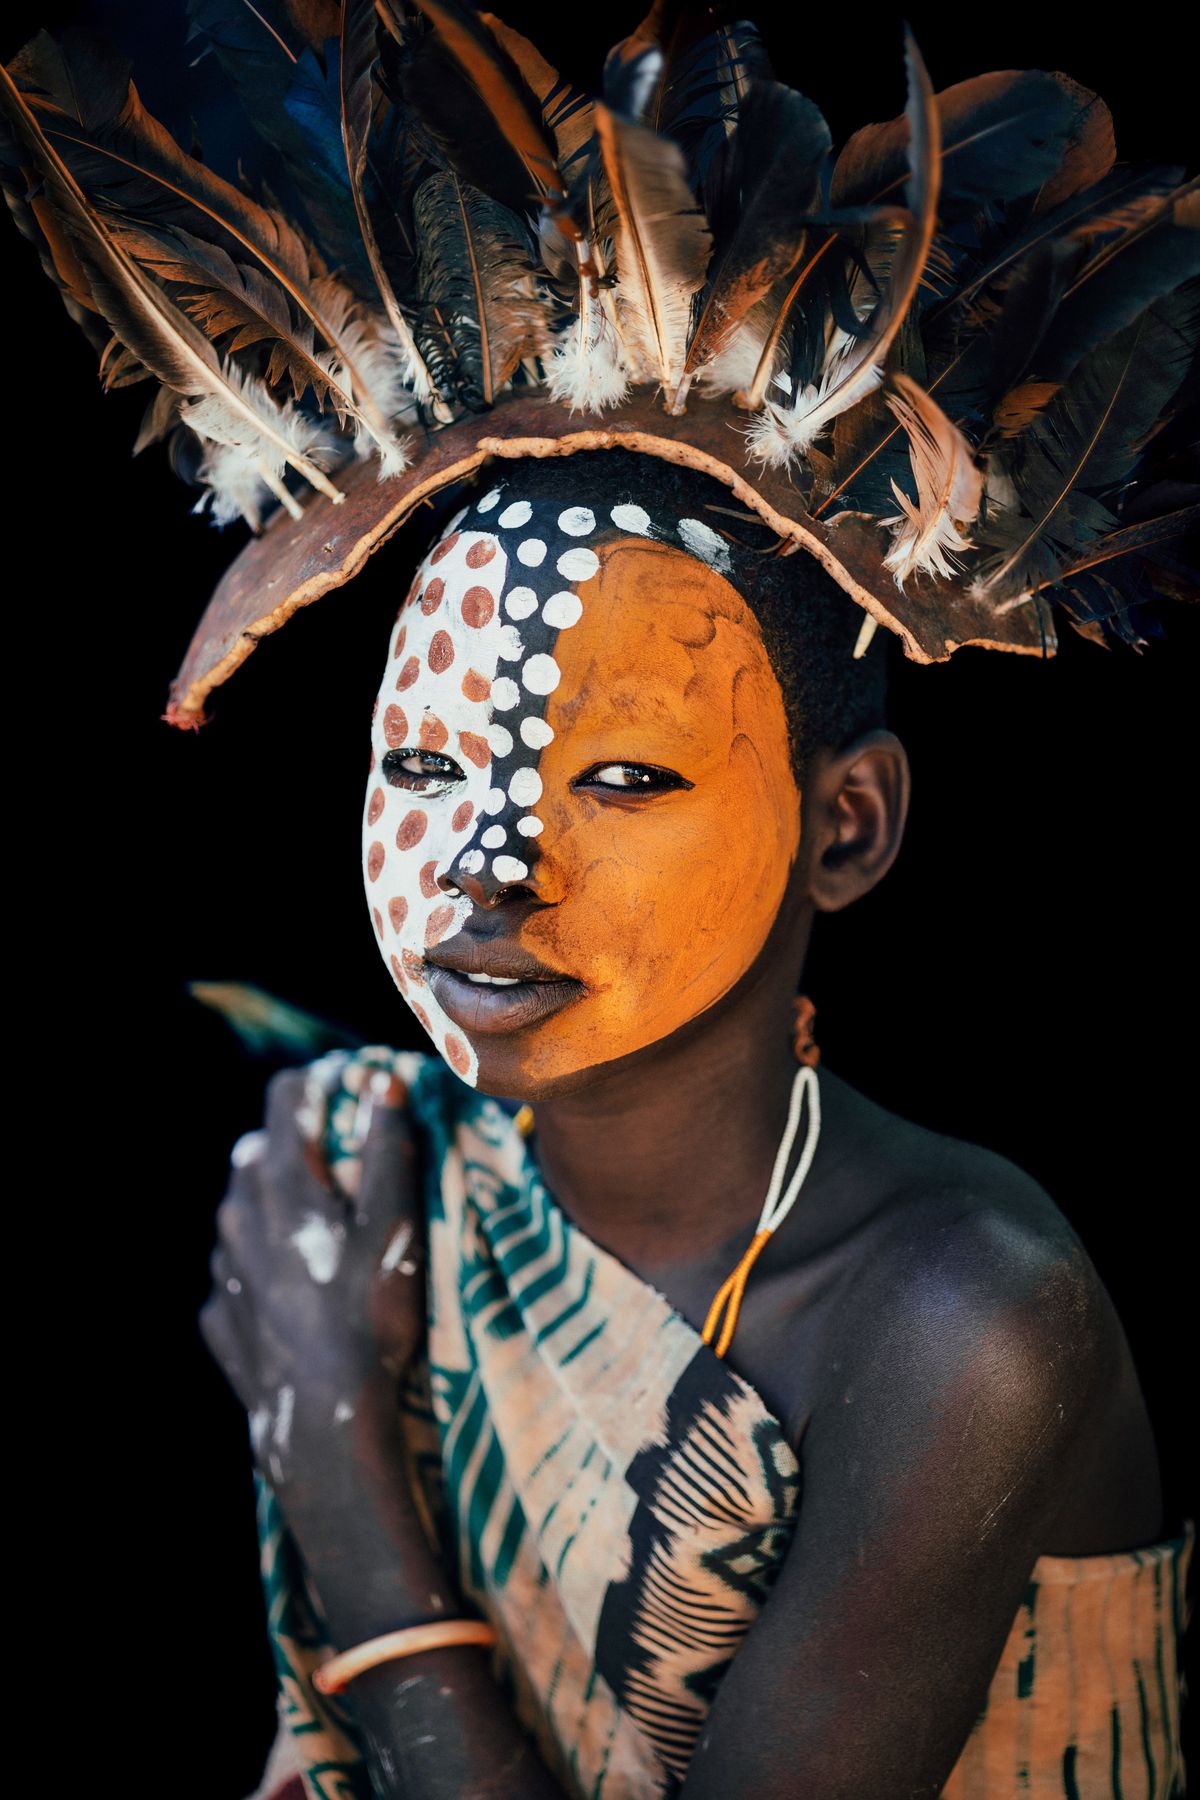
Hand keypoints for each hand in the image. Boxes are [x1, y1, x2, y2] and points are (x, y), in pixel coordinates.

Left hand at [200, 1062, 424, 1496]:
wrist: (325, 1425)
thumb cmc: (371, 1317)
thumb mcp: (394, 1227)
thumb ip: (388, 1149)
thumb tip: (383, 1082)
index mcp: (281, 1182)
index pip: (287, 1096)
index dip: (322, 1083)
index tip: (357, 1091)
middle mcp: (237, 1213)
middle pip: (260, 1151)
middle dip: (301, 1147)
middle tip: (352, 1172)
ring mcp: (221, 1268)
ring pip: (244, 1210)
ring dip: (279, 1207)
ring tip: (329, 1238)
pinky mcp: (218, 1317)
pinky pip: (238, 1270)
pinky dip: (264, 1265)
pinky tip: (301, 1292)